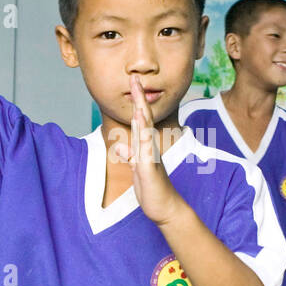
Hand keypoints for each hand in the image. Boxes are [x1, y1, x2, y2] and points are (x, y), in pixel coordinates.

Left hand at [110, 75, 181, 224]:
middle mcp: (149, 147)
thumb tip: (119, 145)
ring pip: (146, 130)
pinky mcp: (149, 168)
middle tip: (134, 78)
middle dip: (139, 98)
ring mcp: (150, 156)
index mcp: (145, 147)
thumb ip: (130, 155)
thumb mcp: (136, 169)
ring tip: (138, 94)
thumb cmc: (152, 188)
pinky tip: (140, 126)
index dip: (136, 101)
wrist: (165, 207)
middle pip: (144, 118)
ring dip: (142, 111)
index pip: (140, 120)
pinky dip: (143, 136)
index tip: (133, 83)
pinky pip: (145, 149)